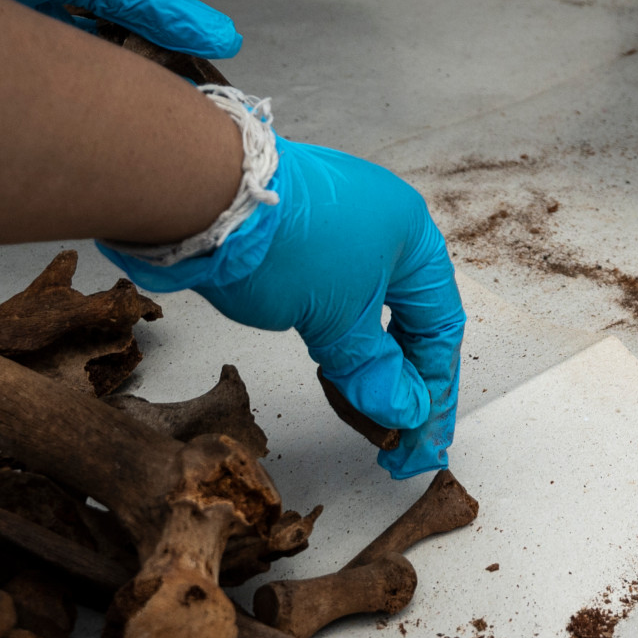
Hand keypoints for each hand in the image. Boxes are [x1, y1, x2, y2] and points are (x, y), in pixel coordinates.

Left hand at [102, 132, 464, 479]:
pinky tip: (331, 363)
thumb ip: (373, 369)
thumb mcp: (337, 319)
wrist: (197, 195)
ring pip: (370, 310)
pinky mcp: (295, 237)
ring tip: (364, 407)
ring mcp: (337, 229)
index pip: (439, 327)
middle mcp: (383, 228)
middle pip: (409, 319)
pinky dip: (339, 337)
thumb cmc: (282, 245)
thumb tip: (404, 411)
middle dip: (406, 381)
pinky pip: (335, 297)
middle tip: (398, 438)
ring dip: (371, 360)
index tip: (422, 442)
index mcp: (412, 237)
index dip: (434, 391)